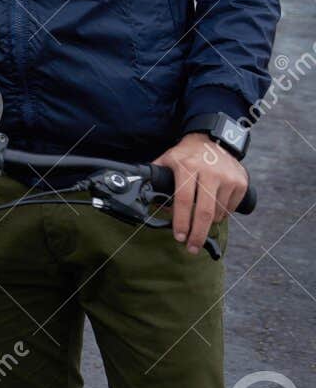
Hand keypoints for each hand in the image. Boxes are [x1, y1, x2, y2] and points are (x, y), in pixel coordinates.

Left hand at [153, 133, 247, 253]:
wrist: (212, 139)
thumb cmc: (185, 155)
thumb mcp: (167, 160)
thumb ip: (155, 178)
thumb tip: (146, 200)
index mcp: (187, 166)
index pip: (183, 200)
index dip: (181, 221)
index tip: (179, 237)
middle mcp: (209, 171)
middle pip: (204, 211)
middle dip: (198, 234)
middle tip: (191, 248)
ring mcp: (227, 177)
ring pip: (218, 212)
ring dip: (208, 223)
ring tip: (201, 221)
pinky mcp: (241, 182)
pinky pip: (230, 208)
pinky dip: (221, 214)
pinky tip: (214, 209)